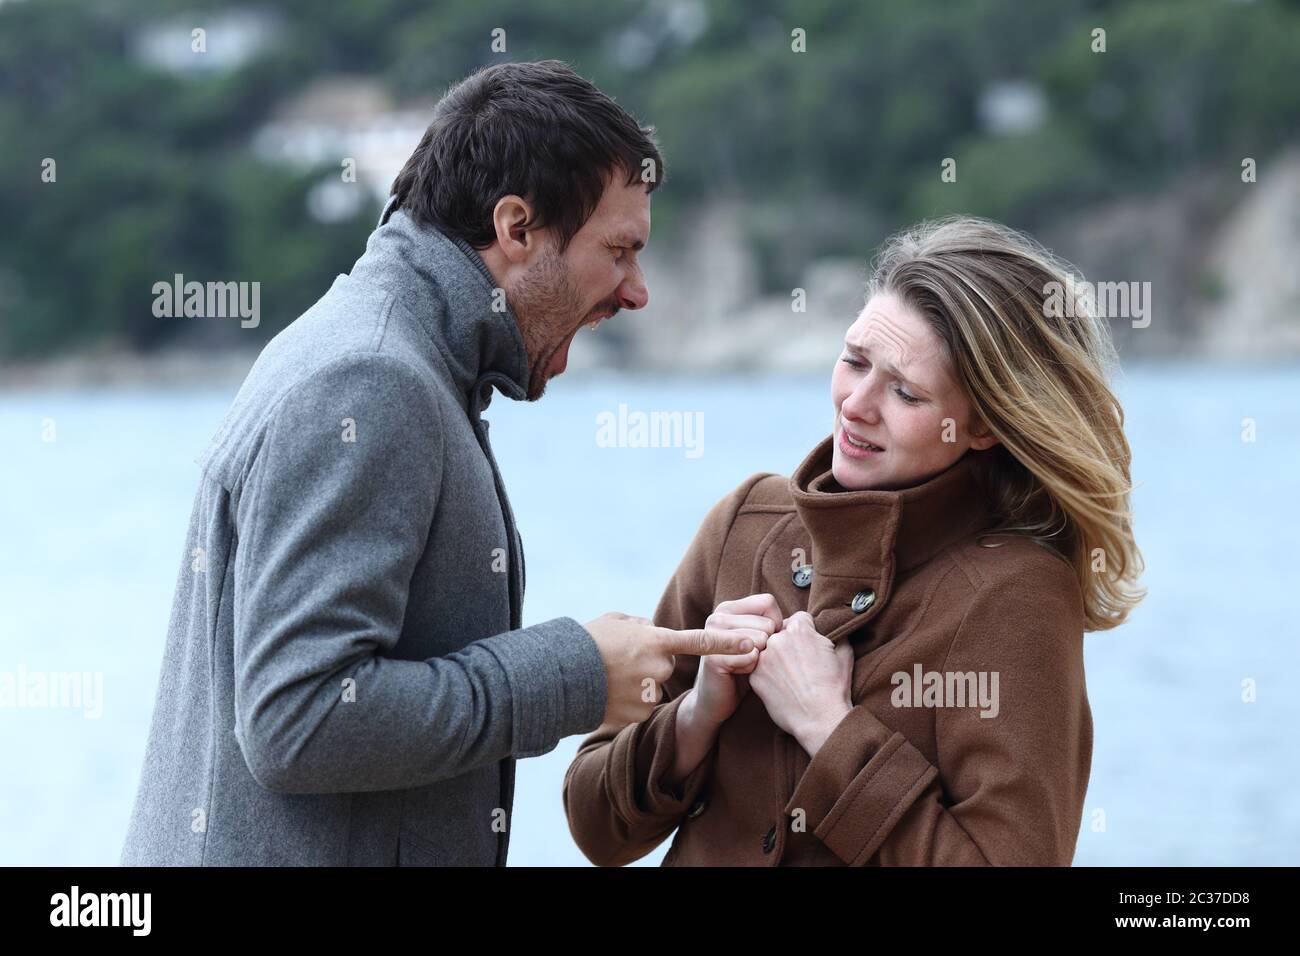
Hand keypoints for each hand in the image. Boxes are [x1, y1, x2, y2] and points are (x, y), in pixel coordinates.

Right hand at [585, 612, 754, 726]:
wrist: (559, 676)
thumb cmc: (587, 643)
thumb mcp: (616, 623)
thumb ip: (642, 626)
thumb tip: (653, 631)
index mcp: (656, 641)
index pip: (702, 641)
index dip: (730, 643)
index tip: (754, 643)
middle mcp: (658, 668)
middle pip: (667, 665)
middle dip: (651, 662)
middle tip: (622, 660)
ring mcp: (650, 693)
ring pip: (654, 687)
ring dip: (639, 683)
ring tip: (610, 678)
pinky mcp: (639, 715)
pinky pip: (642, 706)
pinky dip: (629, 701)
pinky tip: (610, 694)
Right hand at [690, 593, 783, 728]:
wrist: (715, 699)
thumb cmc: (742, 667)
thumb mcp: (755, 638)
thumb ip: (768, 622)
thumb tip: (799, 618)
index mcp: (728, 608)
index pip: (768, 602)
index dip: (776, 625)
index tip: (765, 642)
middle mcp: (717, 617)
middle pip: (767, 623)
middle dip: (769, 645)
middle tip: (752, 658)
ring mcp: (713, 636)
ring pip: (761, 639)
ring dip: (761, 658)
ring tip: (745, 665)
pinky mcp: (714, 658)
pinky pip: (752, 657)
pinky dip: (752, 669)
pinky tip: (739, 674)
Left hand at [749, 611, 854, 756]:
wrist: (820, 720)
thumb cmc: (834, 688)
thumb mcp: (844, 654)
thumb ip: (837, 633)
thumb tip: (836, 628)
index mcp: (799, 629)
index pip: (799, 619)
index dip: (806, 632)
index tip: (809, 646)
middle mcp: (777, 639)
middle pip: (780, 632)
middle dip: (788, 643)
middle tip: (799, 663)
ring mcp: (763, 658)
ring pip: (767, 650)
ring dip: (775, 658)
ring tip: (790, 676)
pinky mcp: (754, 676)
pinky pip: (758, 668)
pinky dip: (767, 674)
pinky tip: (781, 686)